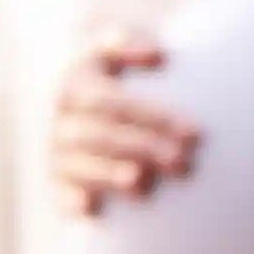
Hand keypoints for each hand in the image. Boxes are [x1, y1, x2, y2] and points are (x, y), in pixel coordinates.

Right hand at [51, 30, 199, 215]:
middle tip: (182, 162)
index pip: (115, 102)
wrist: (86, 111)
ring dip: (110, 175)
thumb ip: (129, 43)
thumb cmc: (116, 80)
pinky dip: (71, 202)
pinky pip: (60, 196)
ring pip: (81, 166)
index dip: (153, 117)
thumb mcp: (112, 51)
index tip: (194, 132)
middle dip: (143, 148)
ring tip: (141, 182)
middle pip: (102, 136)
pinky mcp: (58, 186)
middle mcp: (64, 122)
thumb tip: (158, 55)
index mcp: (77, 85)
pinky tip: (89, 210)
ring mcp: (58, 155)